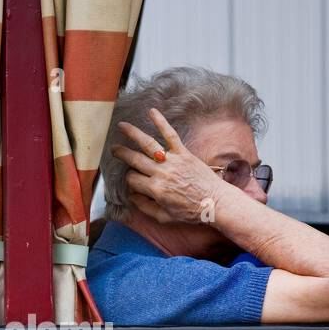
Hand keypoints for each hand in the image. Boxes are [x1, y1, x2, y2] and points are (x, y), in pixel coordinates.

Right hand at [111, 108, 223, 223]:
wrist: (215, 202)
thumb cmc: (191, 212)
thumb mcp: (165, 217)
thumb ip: (146, 207)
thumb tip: (132, 197)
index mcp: (155, 190)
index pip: (132, 180)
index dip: (128, 180)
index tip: (131, 181)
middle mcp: (161, 173)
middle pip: (134, 160)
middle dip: (121, 153)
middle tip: (113, 149)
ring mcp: (172, 161)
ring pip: (148, 144)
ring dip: (132, 133)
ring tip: (121, 126)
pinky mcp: (184, 153)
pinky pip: (170, 135)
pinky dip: (161, 122)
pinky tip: (152, 111)